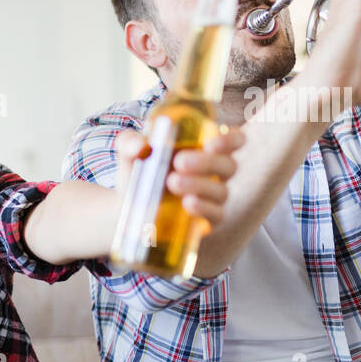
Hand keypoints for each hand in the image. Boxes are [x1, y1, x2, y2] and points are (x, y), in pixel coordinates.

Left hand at [114, 127, 243, 228]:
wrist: (126, 209)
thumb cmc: (138, 173)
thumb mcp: (129, 153)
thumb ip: (130, 143)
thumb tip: (140, 146)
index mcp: (204, 150)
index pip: (234, 141)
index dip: (231, 140)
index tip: (211, 143)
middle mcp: (214, 174)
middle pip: (228, 166)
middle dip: (207, 162)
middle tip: (179, 161)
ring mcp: (212, 199)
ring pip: (221, 191)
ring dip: (200, 185)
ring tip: (173, 182)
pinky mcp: (206, 221)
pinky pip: (216, 215)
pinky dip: (204, 208)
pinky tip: (188, 203)